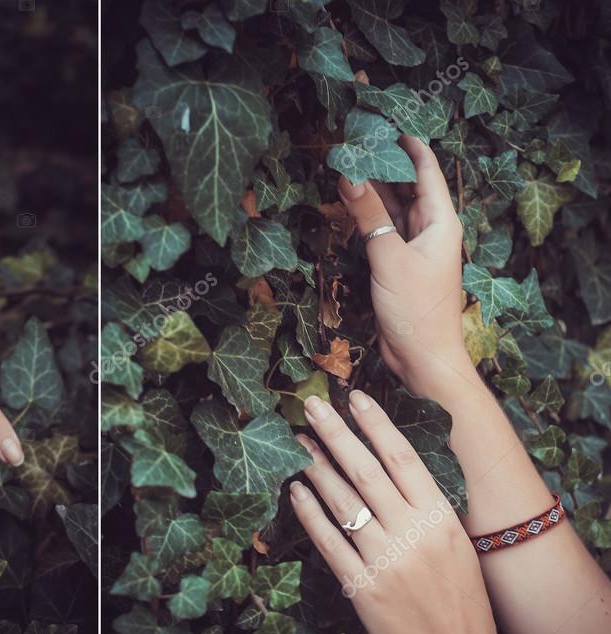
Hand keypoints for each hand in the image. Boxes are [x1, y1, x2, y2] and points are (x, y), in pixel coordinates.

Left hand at [288, 390, 508, 633]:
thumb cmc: (460, 600)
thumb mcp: (456, 544)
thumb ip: (427, 507)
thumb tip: (393, 467)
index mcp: (441, 517)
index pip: (403, 457)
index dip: (376, 424)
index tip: (355, 398)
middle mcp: (414, 533)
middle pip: (366, 470)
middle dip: (336, 433)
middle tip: (312, 405)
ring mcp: (387, 560)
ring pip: (343, 501)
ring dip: (317, 467)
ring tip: (298, 442)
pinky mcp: (362, 588)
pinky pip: (329, 542)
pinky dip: (310, 514)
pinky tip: (295, 492)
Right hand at [337, 136, 472, 396]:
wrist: (422, 359)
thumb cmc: (416, 310)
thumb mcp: (389, 259)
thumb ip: (368, 217)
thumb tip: (348, 176)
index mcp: (440, 222)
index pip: (425, 170)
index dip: (407, 144)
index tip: (385, 121)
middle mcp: (429, 230)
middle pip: (406, 186)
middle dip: (382, 164)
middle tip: (355, 140)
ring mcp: (412, 248)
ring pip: (391, 209)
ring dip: (371, 190)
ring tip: (345, 164)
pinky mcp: (396, 265)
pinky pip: (381, 231)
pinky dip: (365, 217)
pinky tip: (347, 203)